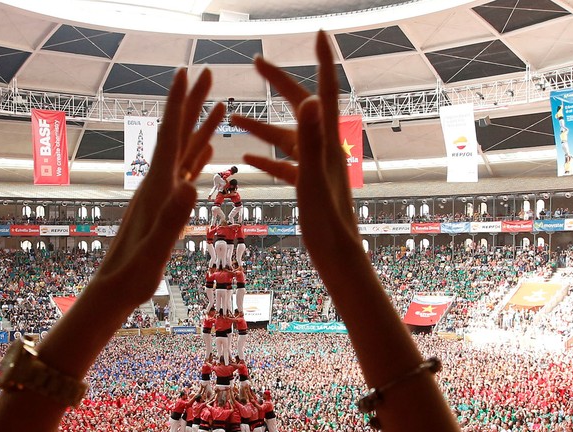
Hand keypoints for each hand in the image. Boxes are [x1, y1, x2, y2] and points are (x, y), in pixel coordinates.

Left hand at [85, 69, 224, 310]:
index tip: (188, 72)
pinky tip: (208, 150)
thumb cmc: (133, 275)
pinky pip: (186, 172)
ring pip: (184, 151)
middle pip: (177, 134)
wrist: (114, 290)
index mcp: (157, 187)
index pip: (170, 135)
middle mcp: (158, 184)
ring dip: (200, 125)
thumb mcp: (156, 249)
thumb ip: (173, 218)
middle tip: (209, 73)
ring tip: (219, 105)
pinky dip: (198, 155)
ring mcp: (161, 195)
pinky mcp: (165, 207)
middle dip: (193, 102)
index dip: (179, 103)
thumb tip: (192, 184)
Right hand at [231, 31, 360, 287]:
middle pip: (301, 107)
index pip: (324, 91)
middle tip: (257, 62)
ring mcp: (317, 168)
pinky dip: (268, 159)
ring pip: (287, 139)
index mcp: (328, 142)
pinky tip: (249, 161)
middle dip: (279, 84)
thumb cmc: (327, 223)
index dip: (321, 60)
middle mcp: (325, 149)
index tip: (317, 33)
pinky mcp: (310, 186)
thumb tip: (307, 100)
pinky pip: (286, 166)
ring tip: (234, 118)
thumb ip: (310, 138)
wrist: (338, 257)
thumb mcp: (313, 178)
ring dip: (261, 127)